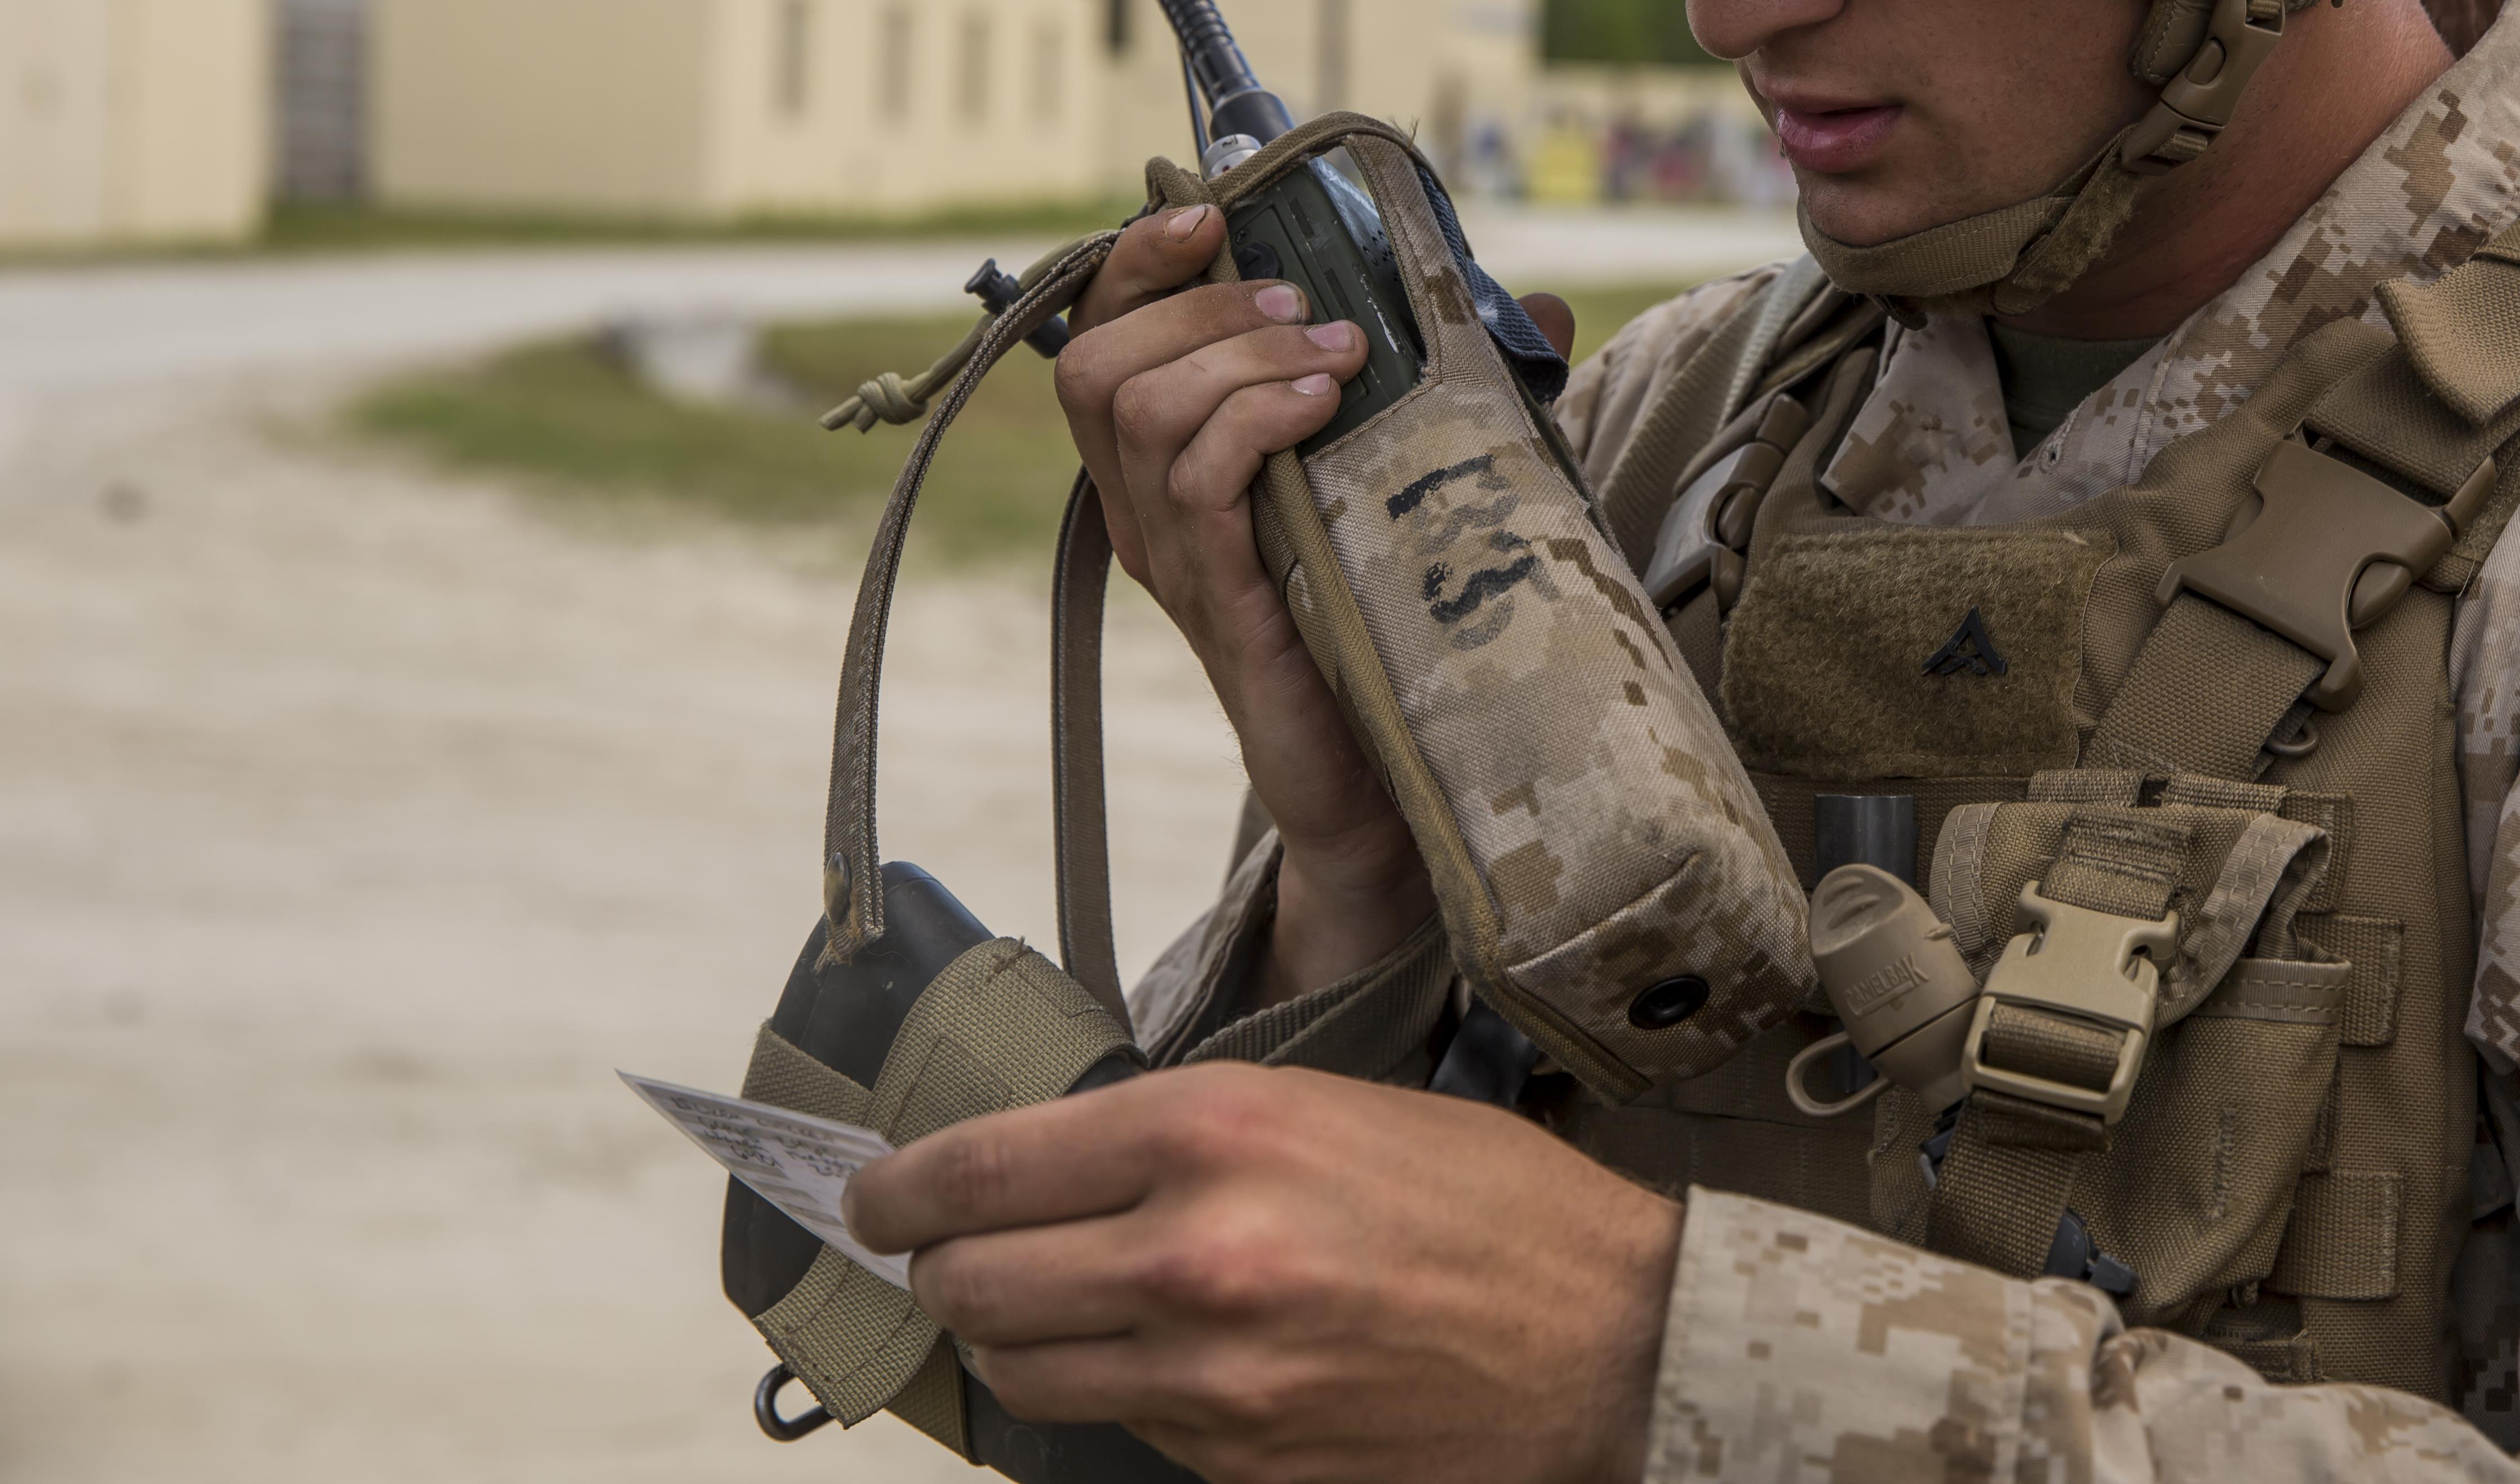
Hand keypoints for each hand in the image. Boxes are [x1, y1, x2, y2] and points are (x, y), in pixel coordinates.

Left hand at [845, 1063, 1681, 1483]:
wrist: (1607, 1338)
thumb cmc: (1485, 1207)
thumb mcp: (1326, 1108)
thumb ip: (1179, 1136)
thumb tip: (1049, 1169)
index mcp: (1215, 1134)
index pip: (977, 1168)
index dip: (898, 1184)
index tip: (876, 1192)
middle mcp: (1194, 1254)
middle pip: (970, 1279)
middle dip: (943, 1262)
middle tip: (951, 1245)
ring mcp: (1211, 1379)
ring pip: (1022, 1367)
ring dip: (1014, 1333)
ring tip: (1048, 1302)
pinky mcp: (1239, 1466)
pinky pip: (1119, 1429)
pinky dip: (1113, 1391)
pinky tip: (1160, 1355)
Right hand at [1056, 205, 1574, 999]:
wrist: (1398, 789)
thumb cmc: (1402, 625)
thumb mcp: (1416, 483)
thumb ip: (1461, 396)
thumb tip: (1548, 307)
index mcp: (1171, 473)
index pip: (1102, 338)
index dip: (1136, 263)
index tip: (1210, 214)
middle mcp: (1151, 515)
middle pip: (1098, 364)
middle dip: (1199, 302)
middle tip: (1307, 307)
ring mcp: (1180, 565)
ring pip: (1142, 412)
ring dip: (1241, 354)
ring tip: (1336, 354)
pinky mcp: (1226, 608)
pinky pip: (1202, 490)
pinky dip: (1257, 422)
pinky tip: (1328, 404)